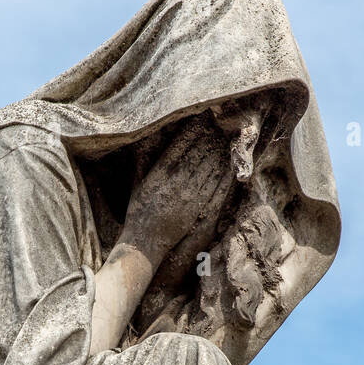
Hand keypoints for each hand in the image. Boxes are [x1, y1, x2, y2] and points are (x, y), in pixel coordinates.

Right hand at [120, 116, 232, 270]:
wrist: (145, 243)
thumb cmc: (138, 213)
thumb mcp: (136, 184)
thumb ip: (143, 163)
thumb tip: (146, 143)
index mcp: (158, 175)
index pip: (178, 147)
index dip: (191, 132)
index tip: (201, 121)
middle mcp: (174, 183)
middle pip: (196, 155)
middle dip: (208, 138)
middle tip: (218, 125)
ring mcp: (187, 197)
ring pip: (207, 168)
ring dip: (218, 153)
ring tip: (225, 140)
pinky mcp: (197, 209)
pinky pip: (213, 187)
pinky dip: (222, 174)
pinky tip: (227, 165)